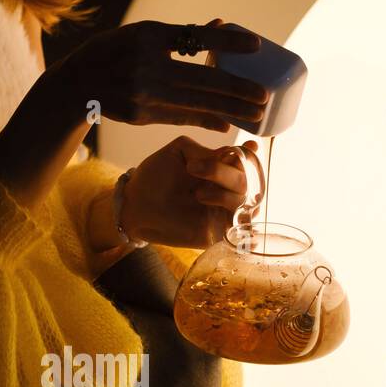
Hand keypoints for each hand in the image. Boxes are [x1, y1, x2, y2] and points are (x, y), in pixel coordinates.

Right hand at [60, 18, 268, 131]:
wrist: (75, 85)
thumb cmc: (113, 52)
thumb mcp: (140, 33)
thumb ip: (179, 34)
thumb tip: (222, 26)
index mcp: (147, 36)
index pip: (194, 38)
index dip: (227, 44)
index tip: (256, 46)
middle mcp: (146, 65)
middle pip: (201, 79)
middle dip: (237, 89)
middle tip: (264, 96)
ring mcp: (143, 93)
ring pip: (195, 103)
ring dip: (228, 109)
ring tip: (255, 114)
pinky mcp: (140, 115)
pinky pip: (180, 118)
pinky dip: (204, 121)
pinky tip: (225, 125)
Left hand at [119, 136, 259, 248]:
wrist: (135, 206)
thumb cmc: (155, 176)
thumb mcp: (178, 152)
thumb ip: (204, 151)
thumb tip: (231, 154)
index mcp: (221, 168)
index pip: (250, 161)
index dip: (248, 157)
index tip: (230, 153)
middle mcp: (227, 190)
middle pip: (249, 182)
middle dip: (223, 174)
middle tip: (194, 171)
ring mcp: (224, 213)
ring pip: (248, 205)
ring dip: (224, 195)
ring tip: (197, 195)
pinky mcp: (218, 234)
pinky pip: (243, 236)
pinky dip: (247, 233)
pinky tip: (235, 224)